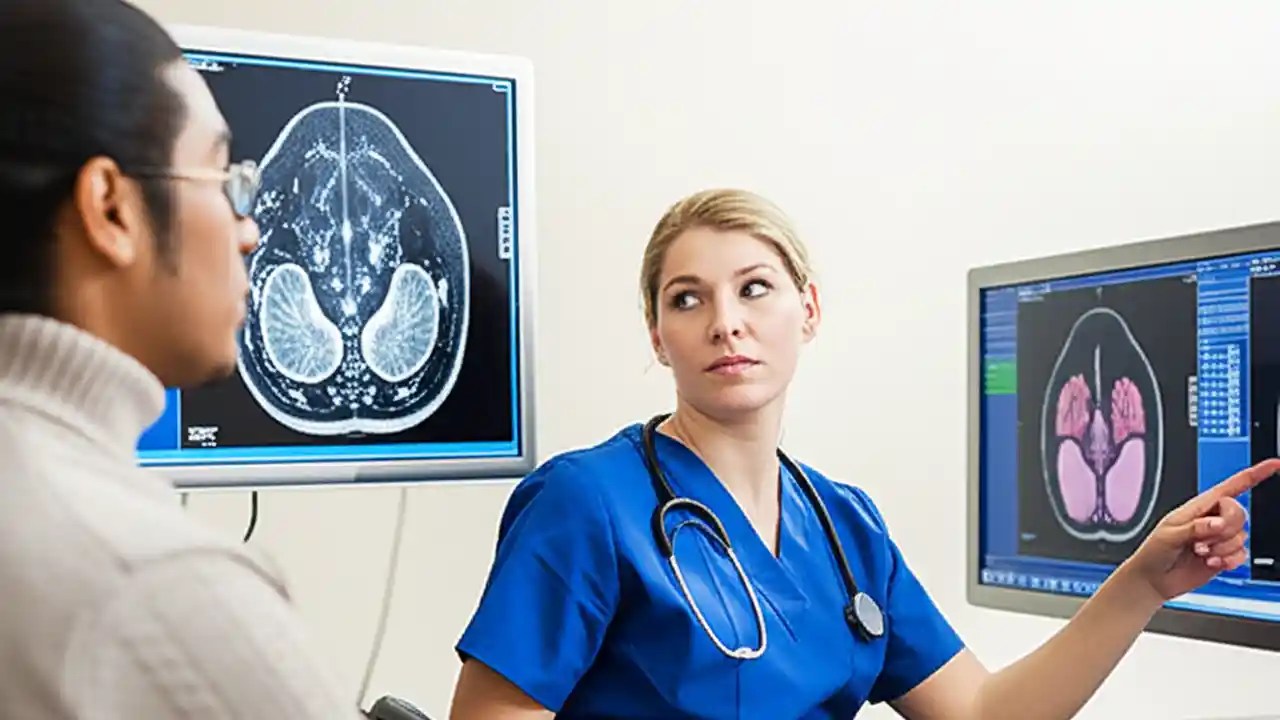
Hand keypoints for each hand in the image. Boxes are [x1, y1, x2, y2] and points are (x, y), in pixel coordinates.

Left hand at [1122, 458, 1279, 602]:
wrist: (1155, 579)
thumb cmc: (1154, 552)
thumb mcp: (1170, 536)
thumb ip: (1195, 528)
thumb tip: (1218, 523)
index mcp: (1198, 507)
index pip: (1229, 487)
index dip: (1254, 475)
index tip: (1274, 464)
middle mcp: (1212, 519)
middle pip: (1239, 513)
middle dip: (1225, 528)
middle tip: (1203, 540)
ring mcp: (1220, 538)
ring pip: (1241, 536)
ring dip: (1222, 547)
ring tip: (1200, 552)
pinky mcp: (1225, 555)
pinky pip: (1242, 554)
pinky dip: (1229, 560)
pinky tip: (1212, 562)